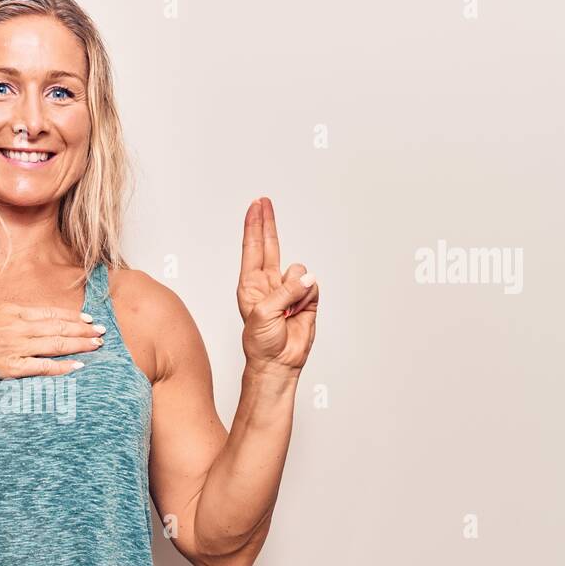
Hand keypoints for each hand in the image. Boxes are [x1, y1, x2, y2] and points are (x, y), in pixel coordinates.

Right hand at [0, 258, 105, 379]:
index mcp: (11, 311)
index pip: (48, 312)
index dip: (70, 316)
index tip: (87, 318)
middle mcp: (19, 327)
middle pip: (58, 327)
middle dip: (83, 330)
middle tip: (103, 332)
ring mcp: (18, 347)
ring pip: (56, 344)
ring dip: (79, 344)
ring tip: (97, 345)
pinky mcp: (13, 366)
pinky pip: (43, 366)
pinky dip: (62, 366)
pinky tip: (78, 366)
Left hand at [237, 197, 319, 373]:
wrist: (278, 363)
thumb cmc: (261, 343)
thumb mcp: (263, 316)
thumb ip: (284, 293)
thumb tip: (306, 278)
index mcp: (251, 285)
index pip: (253, 248)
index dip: (255, 226)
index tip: (256, 206)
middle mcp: (269, 283)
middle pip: (270, 245)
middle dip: (268, 224)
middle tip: (264, 202)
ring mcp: (288, 290)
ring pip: (299, 270)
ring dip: (295, 289)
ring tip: (288, 310)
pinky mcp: (307, 298)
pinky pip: (313, 286)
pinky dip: (308, 297)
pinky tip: (299, 312)